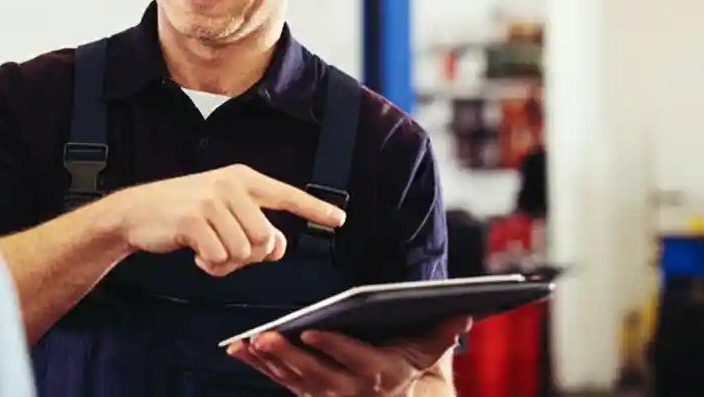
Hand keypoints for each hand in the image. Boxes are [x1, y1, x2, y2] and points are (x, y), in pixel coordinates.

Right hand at [107, 164, 345, 276]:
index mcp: (243, 179)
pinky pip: (219, 258)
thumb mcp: (224, 212)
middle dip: (249, 256)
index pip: (287, 195)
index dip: (314, 209)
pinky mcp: (193, 219)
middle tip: (224, 249)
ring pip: (244, 252)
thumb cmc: (185, 213)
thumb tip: (278, 248)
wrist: (138, 211)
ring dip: (226, 263)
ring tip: (207, 249)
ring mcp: (212, 200)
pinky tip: (194, 254)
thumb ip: (255, 226)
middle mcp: (231, 185)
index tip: (339, 219)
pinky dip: (209, 266)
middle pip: (266, 239)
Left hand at [226, 317, 470, 395]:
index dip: (332, 347)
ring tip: (247, 342)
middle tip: (266, 336)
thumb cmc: (406, 365)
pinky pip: (280, 379)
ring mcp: (325, 394)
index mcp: (378, 374)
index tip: (312, 333)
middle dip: (288, 356)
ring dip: (268, 361)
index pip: (353, 360)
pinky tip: (239, 348)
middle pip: (314, 373)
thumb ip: (441, 334)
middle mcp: (349, 389)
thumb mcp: (426, 353)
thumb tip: (464, 314)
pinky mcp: (306, 392)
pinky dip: (259, 365)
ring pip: (292, 378)